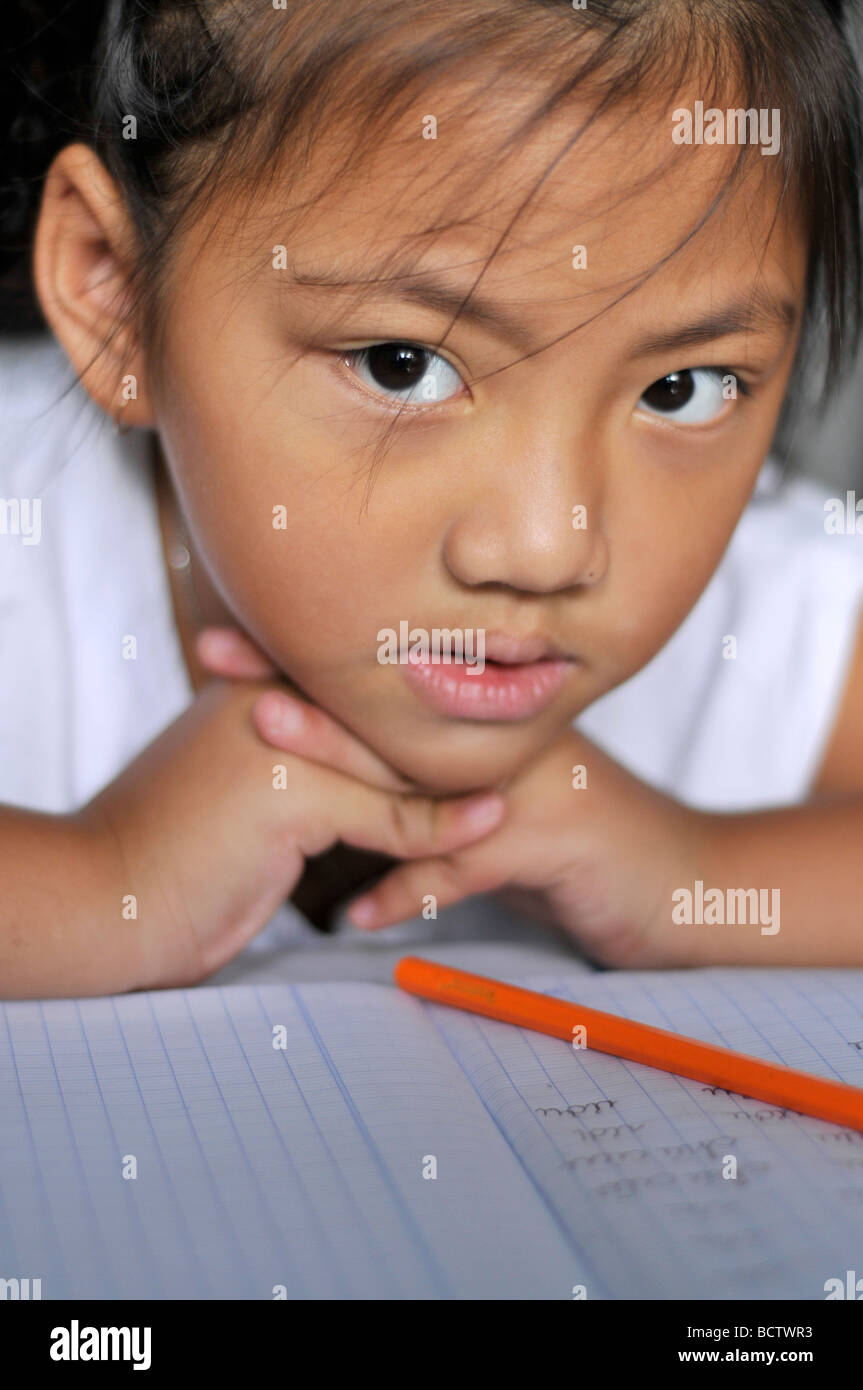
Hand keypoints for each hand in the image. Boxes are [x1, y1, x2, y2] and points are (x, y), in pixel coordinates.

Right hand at [84, 678, 504, 989]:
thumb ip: (300, 754)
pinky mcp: (292, 794)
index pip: (363, 675)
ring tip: (539, 770)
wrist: (108, 896)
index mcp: (256, 679)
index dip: (431, 688)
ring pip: (399, 754)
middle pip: (393, 702)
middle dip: (467, 717)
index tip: (496, 693)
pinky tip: (491, 825)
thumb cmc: (173, 846)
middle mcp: (271, 696)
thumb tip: (365, 754)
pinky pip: (391, 814)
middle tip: (541, 718)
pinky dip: (444, 830)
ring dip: (469, 770)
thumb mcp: (247, 785)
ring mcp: (282, 738)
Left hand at [193, 626, 701, 967]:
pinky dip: (412, 893)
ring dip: (343, 768)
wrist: (686, 886)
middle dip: (302, 689)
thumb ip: (434, 803)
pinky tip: (357, 917)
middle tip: (218, 666)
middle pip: (392, 711)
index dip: (310, 663)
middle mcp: (506, 736)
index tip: (228, 646)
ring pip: (422, 771)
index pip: (391, 686)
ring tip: (266, 757)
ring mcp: (531, 781)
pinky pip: (468, 865)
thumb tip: (358, 810)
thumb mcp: (503, 812)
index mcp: (489, 721)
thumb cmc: (586, 848)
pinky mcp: (556, 838)